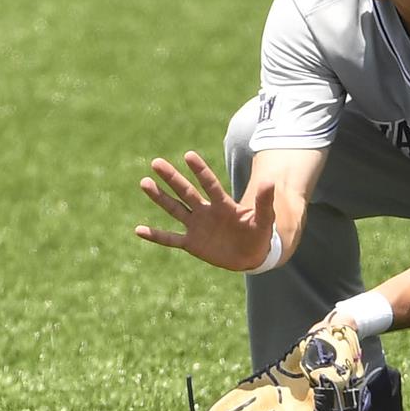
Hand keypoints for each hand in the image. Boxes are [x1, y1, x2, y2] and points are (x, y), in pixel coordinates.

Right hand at [135, 151, 276, 271]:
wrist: (252, 255)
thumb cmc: (259, 234)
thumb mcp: (265, 219)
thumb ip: (264, 202)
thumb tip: (271, 181)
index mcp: (222, 204)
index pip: (209, 184)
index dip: (200, 170)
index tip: (188, 155)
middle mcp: (206, 211)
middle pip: (186, 192)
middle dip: (171, 178)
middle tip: (156, 162)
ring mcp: (197, 226)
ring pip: (174, 209)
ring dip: (160, 197)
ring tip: (144, 182)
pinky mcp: (192, 243)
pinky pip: (171, 239)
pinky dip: (156, 236)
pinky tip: (138, 230)